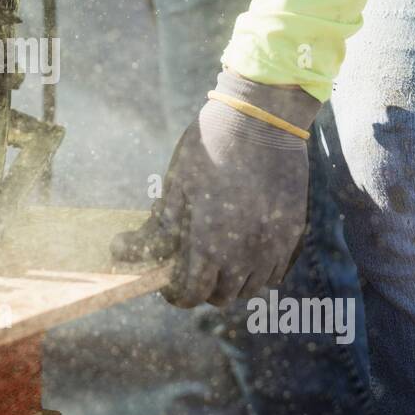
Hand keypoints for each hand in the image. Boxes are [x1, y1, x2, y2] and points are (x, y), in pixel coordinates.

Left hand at [111, 71, 320, 306]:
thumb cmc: (210, 147)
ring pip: (250, 289)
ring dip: (231, 282)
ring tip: (218, 257)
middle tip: (191, 265)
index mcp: (208, 244)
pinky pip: (274, 272)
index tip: (168, 278)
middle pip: (221, 296)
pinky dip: (258, 271)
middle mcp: (244, 254)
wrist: (262, 118)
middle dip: (201, 287)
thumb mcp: (176, 187)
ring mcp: (273, 246)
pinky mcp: (292, 233)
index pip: (190, 293)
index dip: (175, 292)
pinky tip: (245, 249)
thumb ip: (156, 229)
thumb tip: (121, 251)